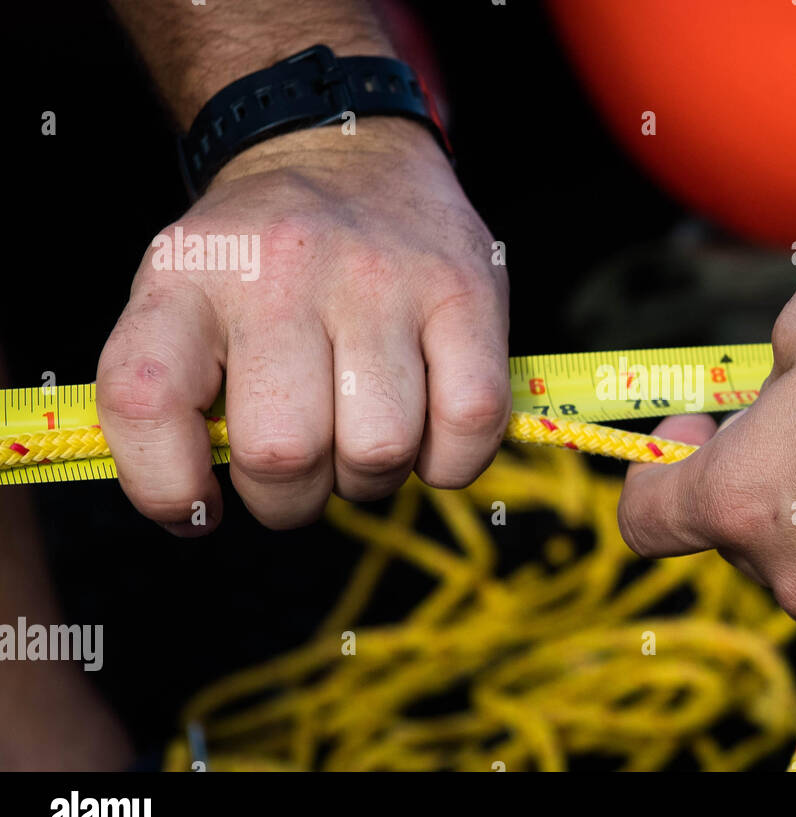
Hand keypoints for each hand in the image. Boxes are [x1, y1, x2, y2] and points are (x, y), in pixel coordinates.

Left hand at [97, 117, 508, 533]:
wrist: (348, 149)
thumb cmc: (265, 259)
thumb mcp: (185, 291)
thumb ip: (173, 386)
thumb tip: (196, 508)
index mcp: (187, 273)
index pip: (145, 401)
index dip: (167, 487)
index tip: (197, 506)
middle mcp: (282, 270)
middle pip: (283, 454)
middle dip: (293, 498)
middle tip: (303, 469)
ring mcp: (382, 278)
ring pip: (379, 450)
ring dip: (371, 478)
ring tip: (364, 440)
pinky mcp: (466, 291)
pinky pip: (470, 424)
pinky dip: (450, 460)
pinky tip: (429, 436)